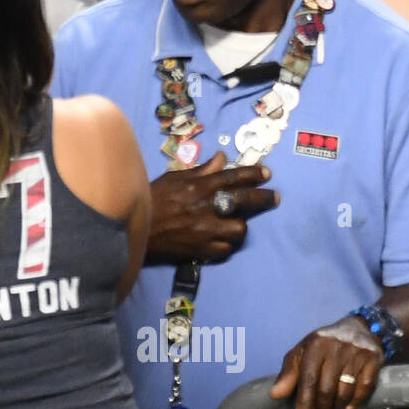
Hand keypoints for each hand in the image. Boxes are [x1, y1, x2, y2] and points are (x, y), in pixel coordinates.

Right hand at [146, 152, 277, 263]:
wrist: (134, 231)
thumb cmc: (152, 200)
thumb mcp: (173, 178)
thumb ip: (200, 170)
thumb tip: (221, 158)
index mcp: (198, 186)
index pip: (233, 176)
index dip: (253, 173)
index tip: (267, 173)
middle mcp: (205, 207)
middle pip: (244, 201)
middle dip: (264, 198)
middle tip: (274, 198)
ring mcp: (204, 230)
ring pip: (239, 228)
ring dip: (240, 225)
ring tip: (238, 223)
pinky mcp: (201, 250)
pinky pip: (226, 249)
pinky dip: (227, 244)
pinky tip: (224, 240)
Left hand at [270, 316, 384, 408]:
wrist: (357, 328)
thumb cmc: (324, 344)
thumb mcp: (302, 352)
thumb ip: (289, 373)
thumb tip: (275, 394)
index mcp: (314, 345)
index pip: (308, 379)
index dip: (305, 402)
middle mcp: (335, 348)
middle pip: (327, 388)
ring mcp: (356, 353)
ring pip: (345, 390)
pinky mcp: (373, 359)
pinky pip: (364, 386)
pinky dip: (356, 401)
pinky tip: (348, 407)